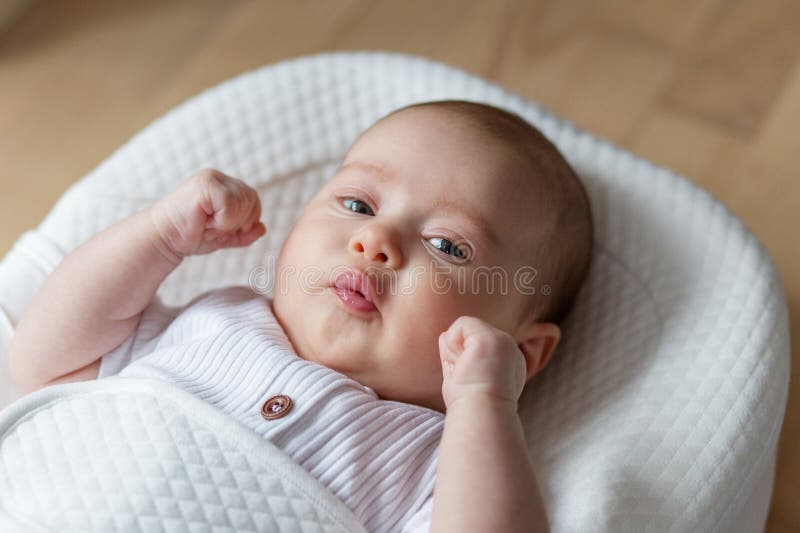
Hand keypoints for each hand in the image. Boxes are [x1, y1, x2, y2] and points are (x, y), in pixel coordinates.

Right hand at [149, 168, 265, 259]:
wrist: (163, 238)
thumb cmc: (190, 236)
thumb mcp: (223, 236)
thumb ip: (244, 233)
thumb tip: (263, 228)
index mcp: (226, 186)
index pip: (254, 201)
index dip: (244, 221)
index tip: (219, 227)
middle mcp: (220, 178)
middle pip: (252, 201)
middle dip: (236, 223)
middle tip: (210, 226)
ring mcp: (212, 178)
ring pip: (243, 204)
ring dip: (226, 224)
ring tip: (206, 224)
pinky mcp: (205, 184)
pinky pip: (230, 206)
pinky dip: (221, 221)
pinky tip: (204, 220)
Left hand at [438, 316, 527, 408]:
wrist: (483, 414)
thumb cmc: (472, 406)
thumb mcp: (466, 378)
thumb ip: (459, 357)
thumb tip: (445, 335)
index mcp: (508, 362)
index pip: (475, 348)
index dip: (462, 362)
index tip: (468, 382)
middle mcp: (509, 348)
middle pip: (469, 337)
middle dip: (459, 355)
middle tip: (466, 377)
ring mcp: (502, 340)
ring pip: (465, 330)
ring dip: (455, 351)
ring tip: (466, 370)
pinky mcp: (491, 336)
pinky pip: (460, 325)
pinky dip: (453, 343)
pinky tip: (463, 362)